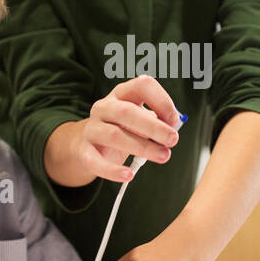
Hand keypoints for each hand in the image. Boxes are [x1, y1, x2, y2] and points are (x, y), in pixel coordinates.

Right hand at [46, 75, 181, 185]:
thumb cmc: (123, 131)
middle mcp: (104, 107)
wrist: (88, 146)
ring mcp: (92, 128)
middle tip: (173, 140)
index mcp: (122, 94)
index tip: (175, 120)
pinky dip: (113, 170)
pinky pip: (96, 161)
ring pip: (114, 135)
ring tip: (162, 156)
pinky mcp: (83, 151)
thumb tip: (173, 129)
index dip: (161, 101)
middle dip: (153, 126)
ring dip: (142, 147)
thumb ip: (157, 122)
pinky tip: (129, 175)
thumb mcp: (140, 122)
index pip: (142, 86)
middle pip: (127, 112)